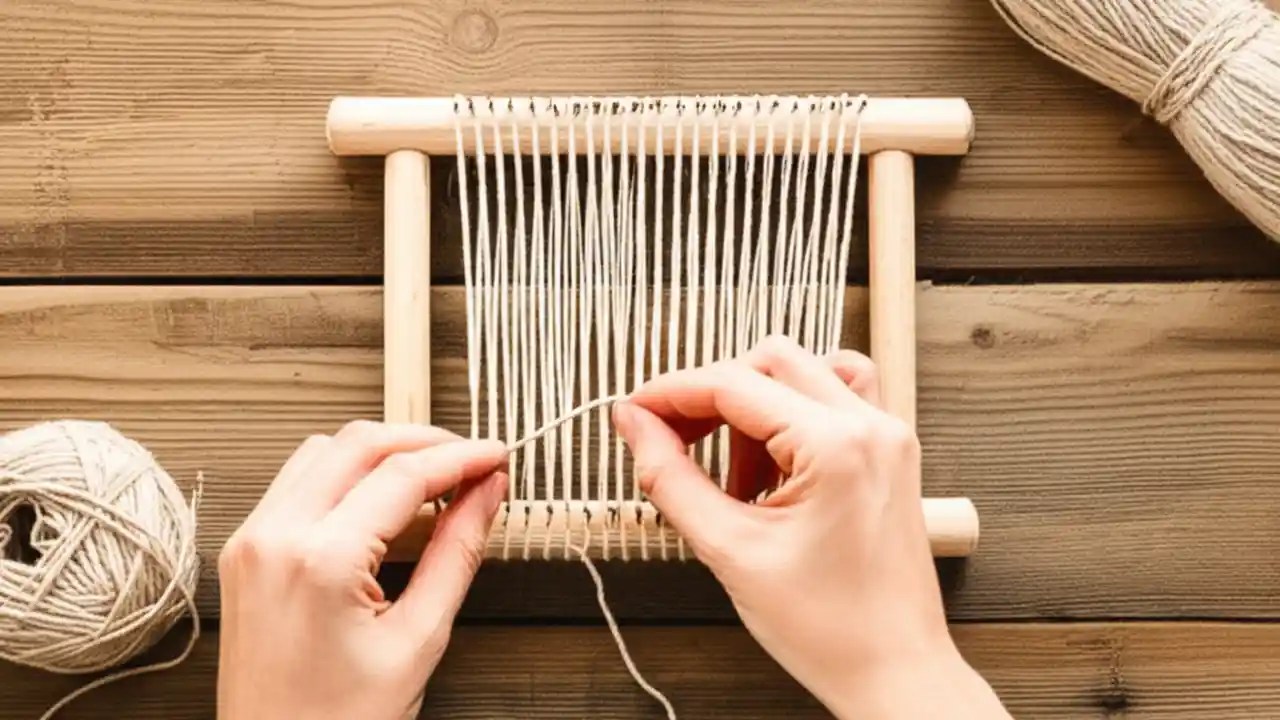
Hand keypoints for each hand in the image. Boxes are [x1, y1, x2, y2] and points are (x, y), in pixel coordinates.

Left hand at [217, 421, 507, 719]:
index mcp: (318, 561)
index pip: (404, 474)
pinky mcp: (244, 553)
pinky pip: (298, 482)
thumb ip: (458, 553)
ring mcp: (251, 543)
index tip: (496, 457)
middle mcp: (273, 539)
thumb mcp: (419, 639)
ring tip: (433, 480)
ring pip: (324, 451)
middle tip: (472, 461)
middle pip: (359, 443)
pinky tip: (383, 500)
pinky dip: (346, 475)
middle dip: (424, 442)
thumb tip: (486, 495)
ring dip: (382, 453)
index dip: (461, 457)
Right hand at [612, 336, 1009, 719]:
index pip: (734, 384)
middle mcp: (872, 427)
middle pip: (770, 361)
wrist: (894, 673)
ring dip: (756, 405)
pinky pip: (836, 400)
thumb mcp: (730, 550)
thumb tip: (635, 425)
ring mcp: (888, 437)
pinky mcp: (891, 453)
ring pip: (805, 372)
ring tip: (734, 473)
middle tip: (672, 439)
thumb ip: (671, 477)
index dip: (671, 393)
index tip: (634, 411)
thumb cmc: (831, 629)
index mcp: (838, 446)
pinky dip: (794, 417)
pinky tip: (771, 468)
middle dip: (711, 395)